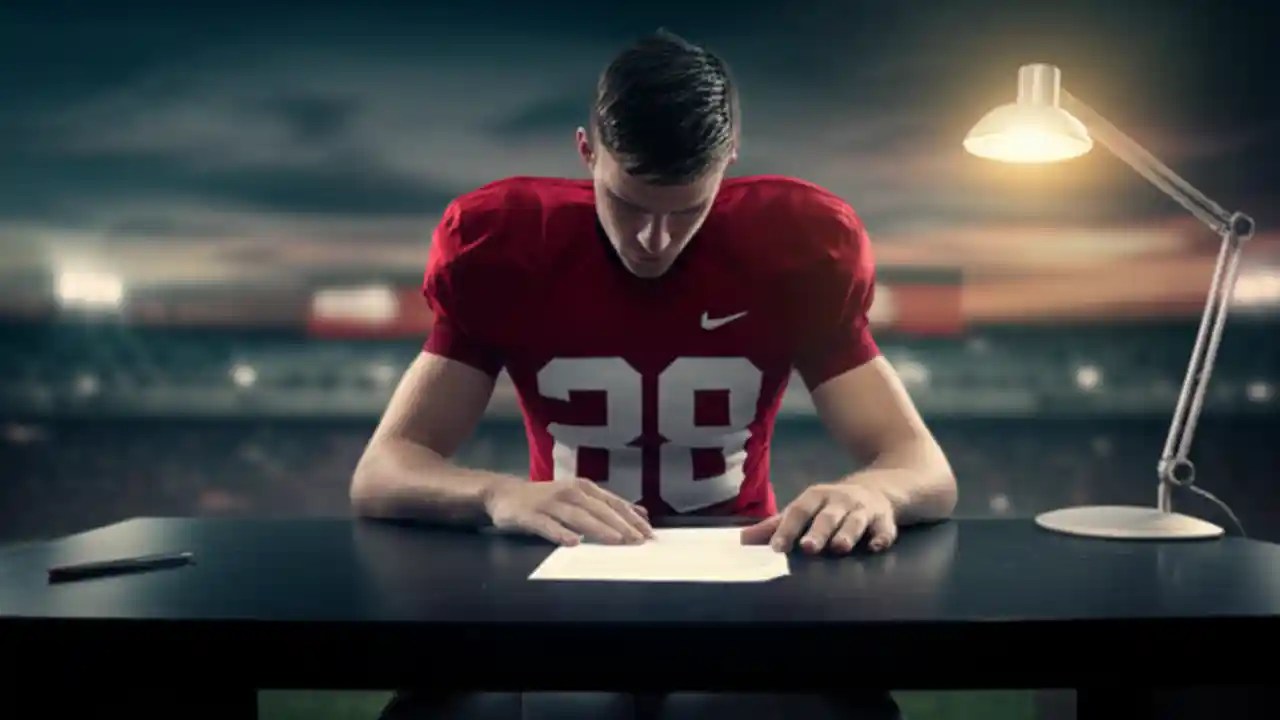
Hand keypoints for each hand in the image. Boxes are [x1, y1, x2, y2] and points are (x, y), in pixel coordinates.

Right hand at [484, 478, 654, 545]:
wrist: (505, 494)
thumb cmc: (547, 499)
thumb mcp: (578, 497)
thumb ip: (606, 505)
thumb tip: (641, 512)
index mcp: (584, 488)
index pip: (613, 503)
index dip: (632, 518)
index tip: (649, 533)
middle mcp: (570, 492)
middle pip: (600, 509)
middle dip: (621, 525)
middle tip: (638, 540)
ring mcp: (550, 503)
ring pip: (579, 517)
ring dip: (599, 529)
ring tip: (616, 540)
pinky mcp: (531, 515)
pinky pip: (548, 526)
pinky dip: (561, 533)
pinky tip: (573, 542)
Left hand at [740, 483, 896, 553]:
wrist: (879, 488)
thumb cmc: (832, 505)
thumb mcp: (806, 509)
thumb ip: (776, 525)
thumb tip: (742, 540)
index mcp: (815, 497)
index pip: (798, 511)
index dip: (787, 529)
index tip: (777, 548)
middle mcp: (839, 500)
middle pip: (826, 516)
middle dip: (817, 532)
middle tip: (808, 548)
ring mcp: (863, 508)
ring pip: (855, 521)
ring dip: (847, 533)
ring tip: (840, 548)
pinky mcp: (885, 518)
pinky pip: (885, 528)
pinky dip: (882, 537)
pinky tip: (876, 546)